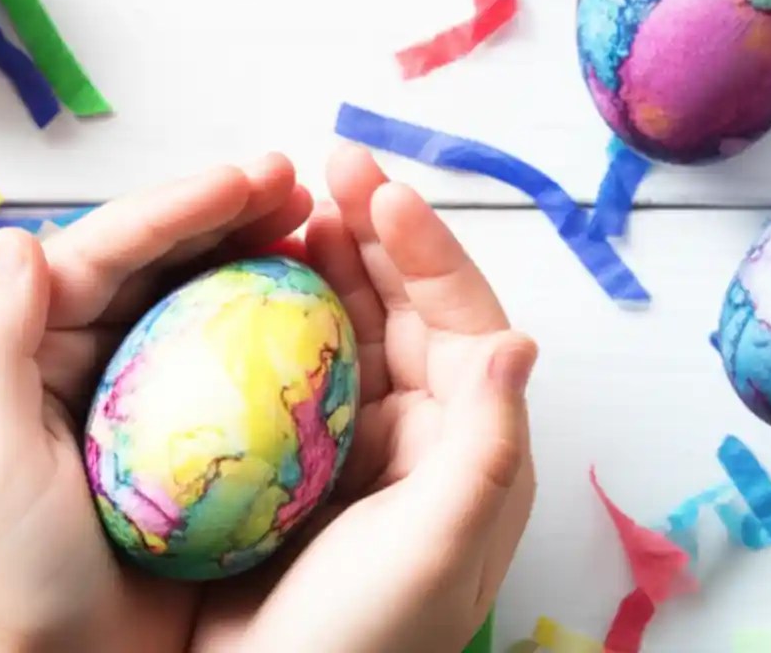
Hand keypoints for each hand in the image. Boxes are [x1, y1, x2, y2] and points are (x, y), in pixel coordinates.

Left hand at [0, 155, 312, 651]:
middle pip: (160, 260)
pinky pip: (235, 357)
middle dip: (224, 210)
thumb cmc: (20, 574)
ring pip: (201, 296)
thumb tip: (21, 239)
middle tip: (294, 181)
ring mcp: (145, 390)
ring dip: (253, 249)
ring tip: (313, 218)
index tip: (245, 180)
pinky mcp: (193, 432)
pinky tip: (316, 299)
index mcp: (34, 347)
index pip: (105, 253)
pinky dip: (272, 319)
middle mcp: (88, 354)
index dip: (175, 208)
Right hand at [189, 144, 538, 652]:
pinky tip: (250, 278)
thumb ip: (485, 449)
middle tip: (328, 165)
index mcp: (470, 445)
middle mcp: (422, 431)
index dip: (425, 249)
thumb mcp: (436, 547)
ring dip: (327, 259)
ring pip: (351, 324)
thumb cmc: (365, 637)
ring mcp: (357, 437)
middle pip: (407, 306)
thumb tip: (519, 342)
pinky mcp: (298, 451)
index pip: (462, 321)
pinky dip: (279, 311)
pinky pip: (295, 360)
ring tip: (289, 205)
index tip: (376, 190)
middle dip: (374, 230)